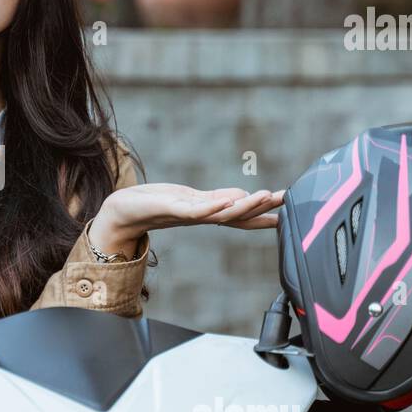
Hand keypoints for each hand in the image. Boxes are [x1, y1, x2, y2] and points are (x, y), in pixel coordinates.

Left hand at [90, 184, 285, 254]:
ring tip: (265, 196)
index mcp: (206, 212)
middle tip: (284, 200)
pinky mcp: (172, 208)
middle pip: (237, 214)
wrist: (122, 212)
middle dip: (262, 208)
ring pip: (222, 212)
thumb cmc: (154, 204)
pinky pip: (197, 209)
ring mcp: (188, 213)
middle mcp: (201, 216)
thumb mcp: (190, 199)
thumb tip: (241, 196)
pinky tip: (228, 200)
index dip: (264, 212)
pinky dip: (214, 206)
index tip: (288, 209)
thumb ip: (215, 200)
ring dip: (245, 205)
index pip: (241, 214)